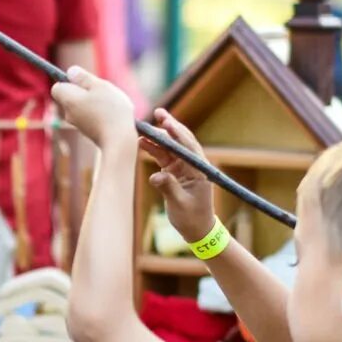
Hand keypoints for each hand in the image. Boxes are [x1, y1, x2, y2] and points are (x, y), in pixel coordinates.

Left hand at [50, 66, 137, 152]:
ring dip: (94, 102)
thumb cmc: (111, 110)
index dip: (69, 82)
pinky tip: (113, 115)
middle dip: (85, 91)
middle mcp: (69, 114)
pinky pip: (91, 117)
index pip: (57, 87)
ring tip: (111, 104)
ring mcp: (79, 125)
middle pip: (72, 96)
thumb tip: (70, 71)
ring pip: (83, 106)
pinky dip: (99, 113)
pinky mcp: (89, 133)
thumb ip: (84, 78)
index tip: (84, 81)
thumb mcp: (100, 86)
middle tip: (101, 92)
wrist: (119, 141)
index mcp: (68, 101)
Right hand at [143, 108, 216, 241]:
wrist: (196, 229)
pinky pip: (163, 156)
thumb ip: (168, 188)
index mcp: (199, 170)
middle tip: (157, 113)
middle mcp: (192, 164)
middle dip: (168, 126)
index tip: (167, 122)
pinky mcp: (175, 171)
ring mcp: (183, 167)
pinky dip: (153, 149)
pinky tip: (141, 142)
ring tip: (142, 128)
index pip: (188, 146)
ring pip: (169, 147)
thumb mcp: (180, 204)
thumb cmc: (192, 218)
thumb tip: (155, 176)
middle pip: (180, 140)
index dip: (177, 133)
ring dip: (157, 137)